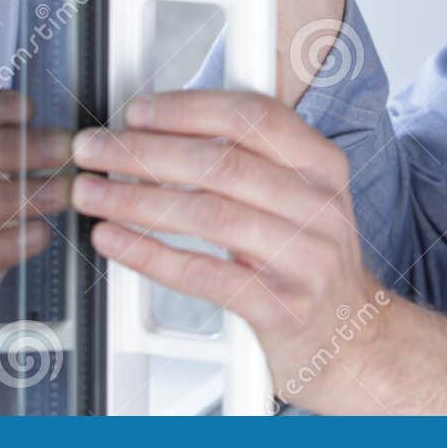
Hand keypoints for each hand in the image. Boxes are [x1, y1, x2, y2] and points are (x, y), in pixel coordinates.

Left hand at [71, 90, 446, 413]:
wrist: (353, 339)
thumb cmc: (310, 263)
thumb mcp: (301, 197)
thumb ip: (251, 158)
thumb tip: (169, 126)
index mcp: (321, 166)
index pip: (253, 116)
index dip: (188, 108)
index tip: (139, 112)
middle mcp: (318, 206)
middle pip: (221, 162)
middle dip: (145, 151)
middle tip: (97, 149)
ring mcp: (303, 258)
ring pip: (207, 215)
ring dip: (136, 200)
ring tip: (93, 193)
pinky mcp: (280, 308)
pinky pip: (203, 274)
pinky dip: (149, 254)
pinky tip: (115, 240)